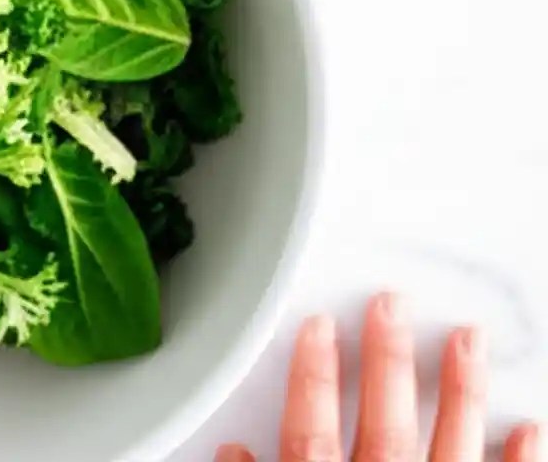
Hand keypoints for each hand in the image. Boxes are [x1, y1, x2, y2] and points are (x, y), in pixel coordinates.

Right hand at [217, 292, 539, 461]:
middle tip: (392, 306)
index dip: (312, 372)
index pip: (311, 428)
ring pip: (450, 444)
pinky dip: (516, 459)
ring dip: (460, 390)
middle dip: (386, 358)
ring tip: (467, 340)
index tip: (319, 325)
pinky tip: (525, 429)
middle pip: (384, 421)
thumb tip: (232, 451)